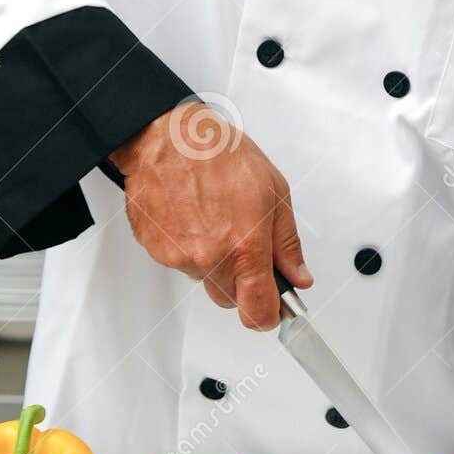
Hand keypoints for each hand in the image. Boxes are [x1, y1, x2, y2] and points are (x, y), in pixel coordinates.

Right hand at [110, 101, 312, 329]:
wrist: (168, 137)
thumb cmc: (219, 154)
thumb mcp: (274, 191)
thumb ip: (286, 243)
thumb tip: (298, 276)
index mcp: (244, 246)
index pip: (258, 312)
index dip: (269, 316)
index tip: (274, 310)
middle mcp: (209, 258)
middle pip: (229, 299)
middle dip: (240, 280)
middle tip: (242, 241)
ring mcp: (179, 256)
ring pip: (204, 278)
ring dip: (212, 260)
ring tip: (213, 216)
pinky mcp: (155, 250)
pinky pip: (180, 262)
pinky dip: (188, 247)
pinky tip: (192, 215)